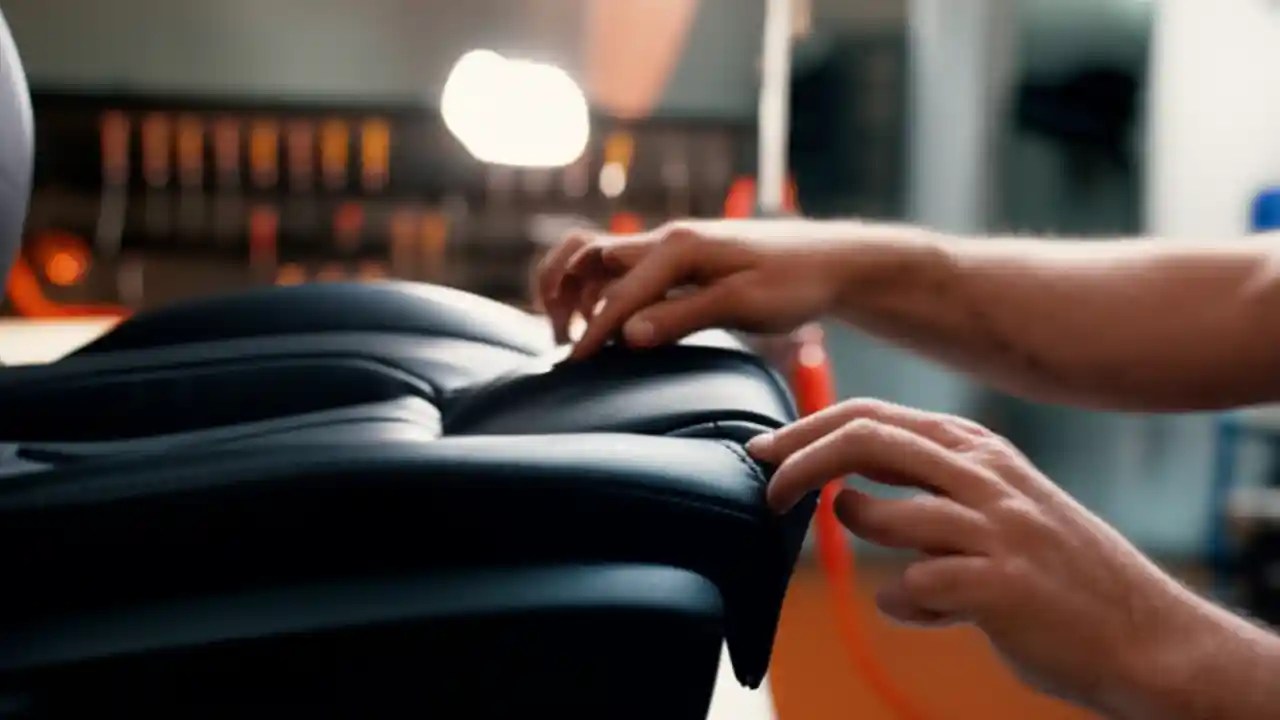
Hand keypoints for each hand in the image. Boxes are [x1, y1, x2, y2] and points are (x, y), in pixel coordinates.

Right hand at [536, 219, 867, 359]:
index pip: (618, 292)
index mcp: (679, 246)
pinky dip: (601, 293)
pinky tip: (611, 328)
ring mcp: (671, 249)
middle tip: (563, 341)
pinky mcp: (680, 263)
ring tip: (573, 333)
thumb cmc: (795, 281)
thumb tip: (628, 335)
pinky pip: (625, 273)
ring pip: (600, 260)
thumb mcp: (744, 303)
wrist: (832, 261)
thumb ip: (684, 316)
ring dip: (576, 290)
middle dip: (560, 293)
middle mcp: (667, 240)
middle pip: (586, 255)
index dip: (593, 331)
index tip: (573, 365)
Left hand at [748, 398, 1227, 717]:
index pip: (874, 416)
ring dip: (863, 535)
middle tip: (767, 489)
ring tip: (888, 559)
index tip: (764, 448)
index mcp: (980, 451)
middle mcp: (985, 476)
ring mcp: (993, 528)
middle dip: (802, 460)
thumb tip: (847, 492)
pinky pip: (912, 588)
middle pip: (867, 440)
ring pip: (884, 514)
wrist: (1147, 636)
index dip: (808, 428)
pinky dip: (908, 605)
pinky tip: (934, 612)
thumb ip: (931, 490)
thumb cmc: (1059, 573)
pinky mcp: (996, 585)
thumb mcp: (1001, 506)